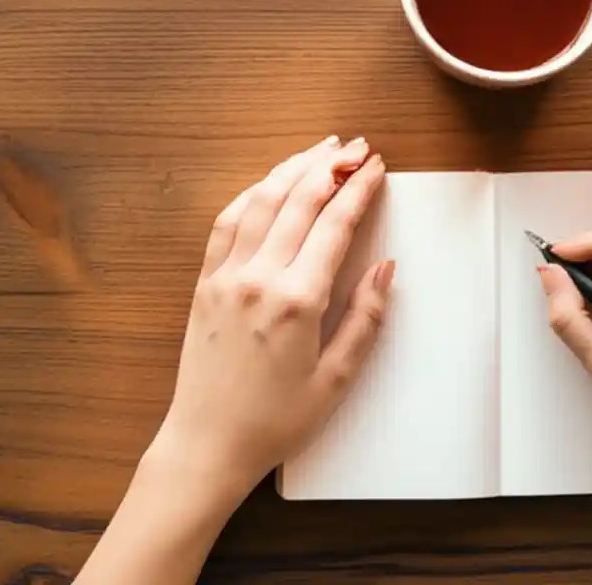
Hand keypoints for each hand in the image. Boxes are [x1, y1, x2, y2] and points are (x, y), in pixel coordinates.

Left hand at [146, 136, 393, 501]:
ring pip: (260, 201)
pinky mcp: (205, 284)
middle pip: (298, 200)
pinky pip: (227, 223)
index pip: (335, 224)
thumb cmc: (275, 421)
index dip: (359, 189)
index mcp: (298, 300)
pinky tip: (269, 184)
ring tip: (319, 151)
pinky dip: (250, 194)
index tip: (376, 166)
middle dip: (331, 166)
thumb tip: (385, 269)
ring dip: (292, 169)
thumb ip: (365, 319)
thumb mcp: (336, 379)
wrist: (207, 443)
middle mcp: (259, 278)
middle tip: (357, 147)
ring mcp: (226, 276)